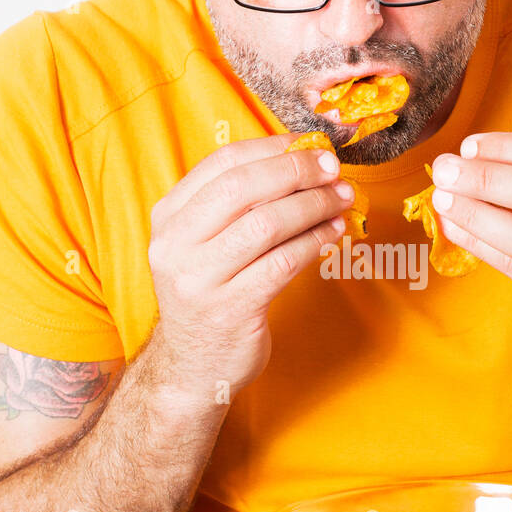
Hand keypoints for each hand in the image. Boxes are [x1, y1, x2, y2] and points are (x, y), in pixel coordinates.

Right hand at [147, 134, 353, 399]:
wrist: (193, 367)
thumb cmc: (211, 294)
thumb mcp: (203, 245)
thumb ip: (237, 205)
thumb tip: (302, 160)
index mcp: (168, 217)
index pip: (223, 163)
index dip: (273, 147)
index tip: (311, 144)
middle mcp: (176, 244)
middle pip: (243, 187)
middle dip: (297, 171)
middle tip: (333, 169)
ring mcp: (200, 279)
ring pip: (267, 223)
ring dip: (314, 205)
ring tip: (343, 200)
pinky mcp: (231, 309)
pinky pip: (284, 262)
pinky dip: (315, 242)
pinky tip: (334, 233)